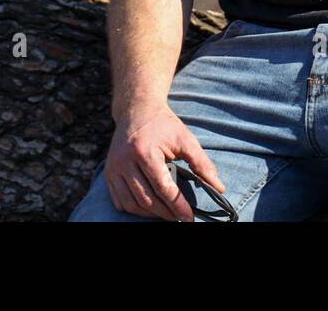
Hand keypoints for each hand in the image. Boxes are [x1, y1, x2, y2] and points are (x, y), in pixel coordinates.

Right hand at [105, 104, 224, 221]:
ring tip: (167, 214)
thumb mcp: (186, 139)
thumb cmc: (163, 125)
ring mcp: (114, 167)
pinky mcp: (108, 172)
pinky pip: (119, 200)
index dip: (177, 205)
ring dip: (150, 214)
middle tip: (180, 217)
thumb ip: (202, 164)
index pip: (163, 187)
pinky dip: (134, 209)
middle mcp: (125, 160)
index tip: (189, 216)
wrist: (137, 110)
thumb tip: (219, 187)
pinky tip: (149, 208)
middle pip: (146, 198)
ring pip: (131, 203)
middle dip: (165, 213)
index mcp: (145, 151)